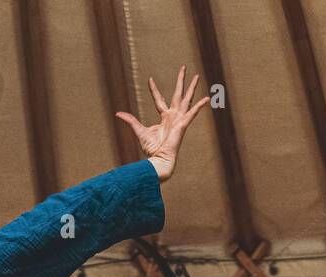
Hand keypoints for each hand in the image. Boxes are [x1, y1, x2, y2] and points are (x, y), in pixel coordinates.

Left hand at [115, 65, 209, 181]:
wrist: (159, 159)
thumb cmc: (151, 149)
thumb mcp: (139, 131)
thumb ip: (131, 121)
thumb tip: (118, 113)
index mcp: (164, 117)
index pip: (159, 99)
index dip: (154, 90)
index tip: (150, 79)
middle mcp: (173, 116)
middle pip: (178, 94)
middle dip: (181, 81)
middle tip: (184, 68)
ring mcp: (179, 119)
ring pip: (187, 99)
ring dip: (192, 88)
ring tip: (197, 76)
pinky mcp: (183, 124)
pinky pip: (193, 113)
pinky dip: (200, 106)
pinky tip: (207, 98)